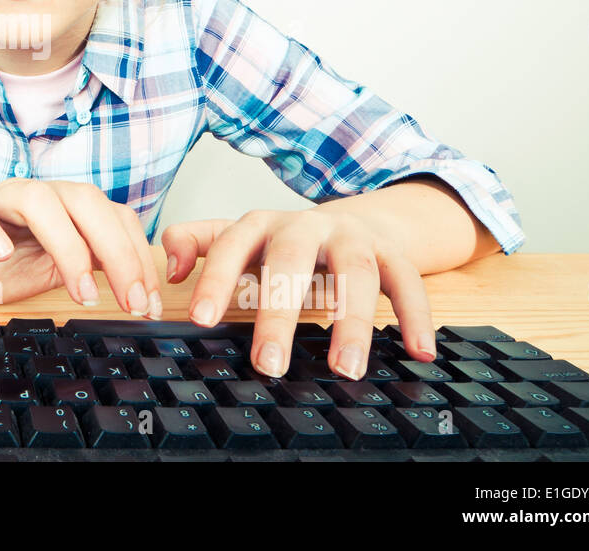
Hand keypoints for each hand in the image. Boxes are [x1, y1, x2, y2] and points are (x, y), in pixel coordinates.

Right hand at [0, 178, 162, 316]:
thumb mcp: (49, 274)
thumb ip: (88, 269)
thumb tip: (138, 290)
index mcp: (63, 209)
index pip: (114, 216)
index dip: (138, 257)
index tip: (149, 304)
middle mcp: (33, 197)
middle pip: (85, 200)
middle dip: (116, 251)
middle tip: (131, 301)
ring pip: (36, 199)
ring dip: (67, 244)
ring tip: (80, 289)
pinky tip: (1, 253)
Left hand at [161, 207, 437, 379]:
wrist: (354, 220)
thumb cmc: (283, 244)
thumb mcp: (238, 240)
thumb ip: (195, 245)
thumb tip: (170, 272)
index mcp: (261, 224)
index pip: (231, 246)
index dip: (216, 279)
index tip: (202, 319)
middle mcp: (307, 225)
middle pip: (292, 261)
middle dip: (280, 312)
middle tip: (269, 364)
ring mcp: (352, 237)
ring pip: (356, 271)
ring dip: (352, 321)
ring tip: (345, 369)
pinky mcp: (393, 252)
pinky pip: (408, 281)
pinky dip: (415, 316)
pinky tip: (419, 351)